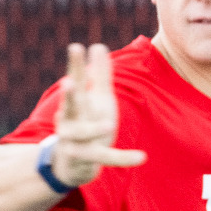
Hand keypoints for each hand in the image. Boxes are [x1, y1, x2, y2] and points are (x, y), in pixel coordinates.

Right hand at [50, 43, 145, 186]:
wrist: (71, 164)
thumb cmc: (87, 124)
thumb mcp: (97, 99)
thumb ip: (99, 75)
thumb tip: (98, 45)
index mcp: (76, 103)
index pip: (76, 81)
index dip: (75, 65)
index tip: (76, 47)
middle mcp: (70, 120)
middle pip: (70, 106)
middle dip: (70, 95)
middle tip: (68, 82)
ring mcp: (75, 141)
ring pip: (82, 135)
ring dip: (92, 129)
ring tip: (108, 124)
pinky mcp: (86, 160)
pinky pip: (106, 158)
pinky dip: (124, 158)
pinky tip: (142, 157)